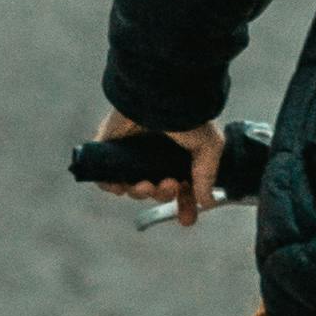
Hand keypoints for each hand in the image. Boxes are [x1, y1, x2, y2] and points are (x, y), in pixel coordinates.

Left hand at [94, 107, 224, 224]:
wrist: (157, 94)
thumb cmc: (186, 116)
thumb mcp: (208, 147)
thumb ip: (207, 176)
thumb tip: (207, 201)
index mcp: (180, 153)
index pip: (184, 187)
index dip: (185, 205)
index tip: (187, 220)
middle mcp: (156, 153)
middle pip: (158, 190)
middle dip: (164, 195)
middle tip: (168, 184)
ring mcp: (132, 152)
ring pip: (133, 186)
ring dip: (140, 193)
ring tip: (145, 184)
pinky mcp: (110, 148)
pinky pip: (107, 178)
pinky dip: (113, 186)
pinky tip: (123, 186)